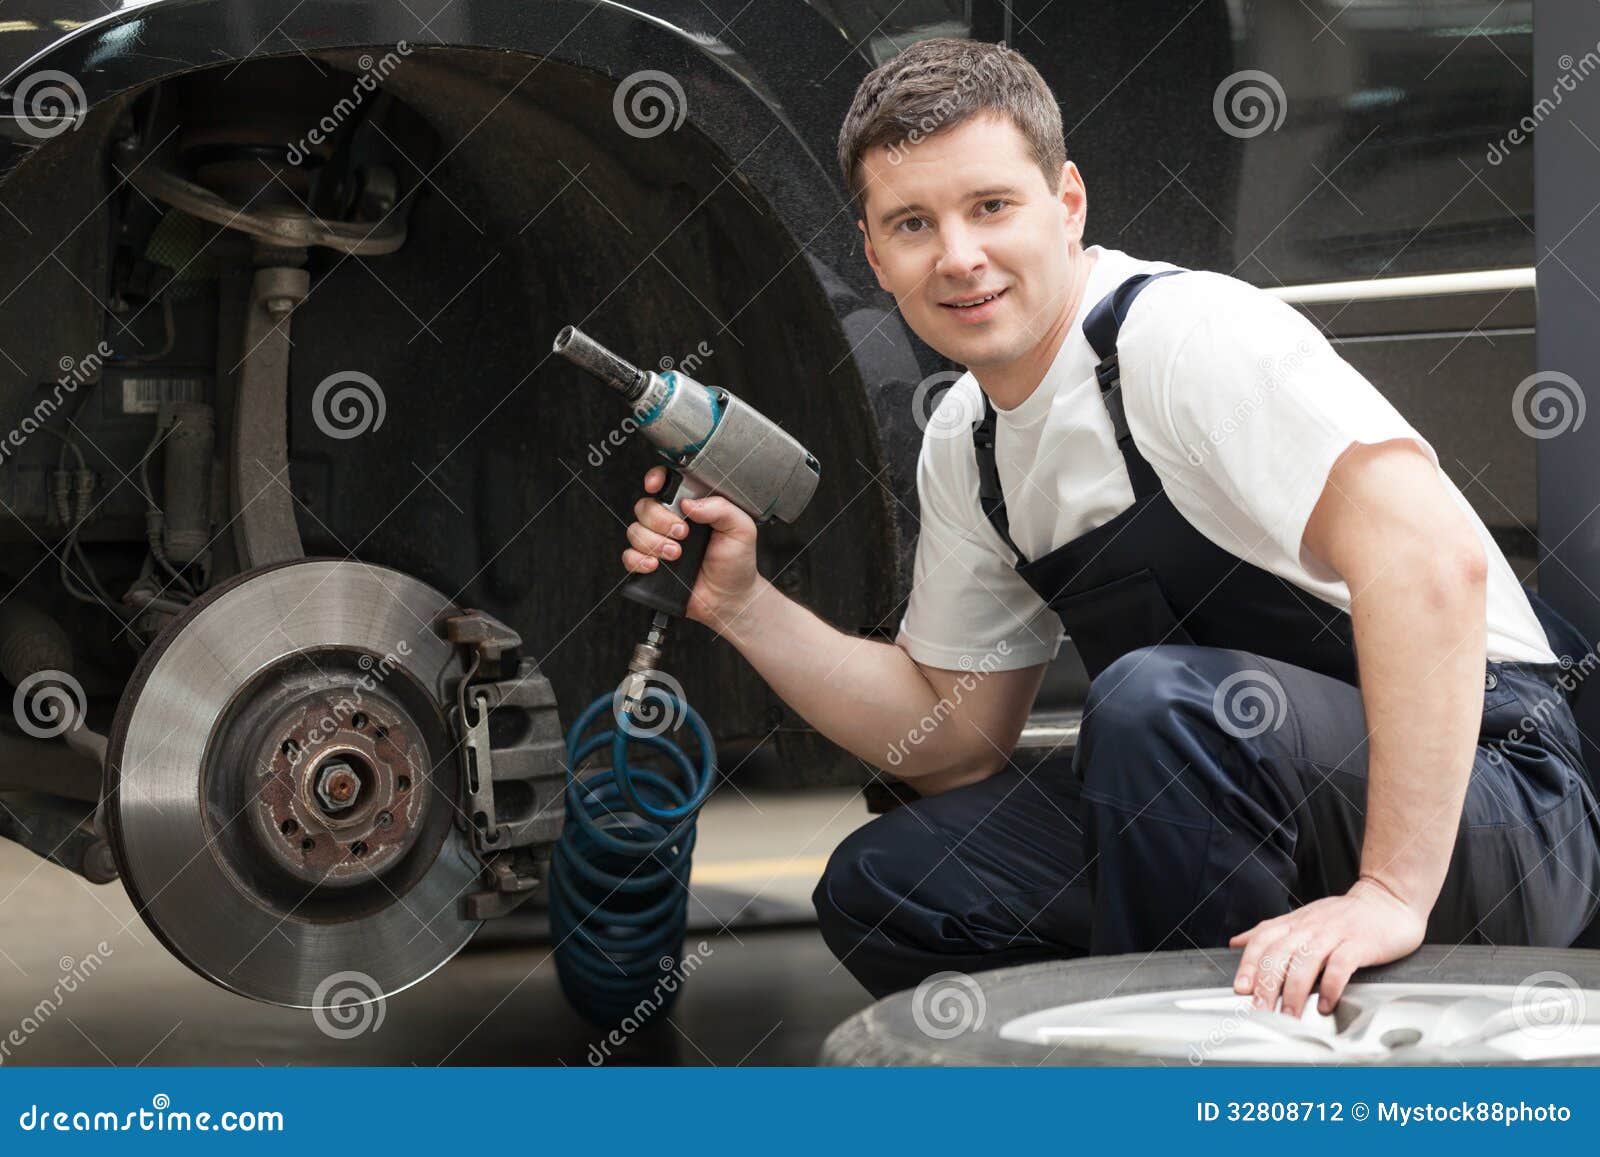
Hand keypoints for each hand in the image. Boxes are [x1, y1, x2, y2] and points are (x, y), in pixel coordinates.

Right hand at [622, 465, 762, 629]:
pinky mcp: (649, 565)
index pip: (666, 483)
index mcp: (692, 506)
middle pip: (645, 507)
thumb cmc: (737, 562)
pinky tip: (656, 566)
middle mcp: (671, 521)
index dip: (656, 479)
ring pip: (635, 530)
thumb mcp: (741, 528)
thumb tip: (690, 503)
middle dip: (660, 519)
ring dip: (653, 542)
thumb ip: (721, 508)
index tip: (655, 485)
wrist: (729, 598)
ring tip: (676, 554)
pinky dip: (638, 560)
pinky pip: (629, 556)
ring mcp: (658, 543)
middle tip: (683, 534)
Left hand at [1228, 876, 1426, 1016]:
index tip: (1240, 989)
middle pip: (1280, 954)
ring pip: (1306, 961)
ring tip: (1290, 1015)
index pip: (1262, 940)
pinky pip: (1341, 966)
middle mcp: (1310, 927)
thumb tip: (1237, 942)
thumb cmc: (1345, 915)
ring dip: (1295, 991)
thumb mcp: (1302, 918)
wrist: (1388, 899)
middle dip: (1266, 984)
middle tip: (1260, 1010)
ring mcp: (1334, 934)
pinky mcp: (1360, 943)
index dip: (1248, 964)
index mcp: (1294, 923)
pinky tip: (1326, 1005)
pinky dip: (1331, 987)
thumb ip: (1270, 931)